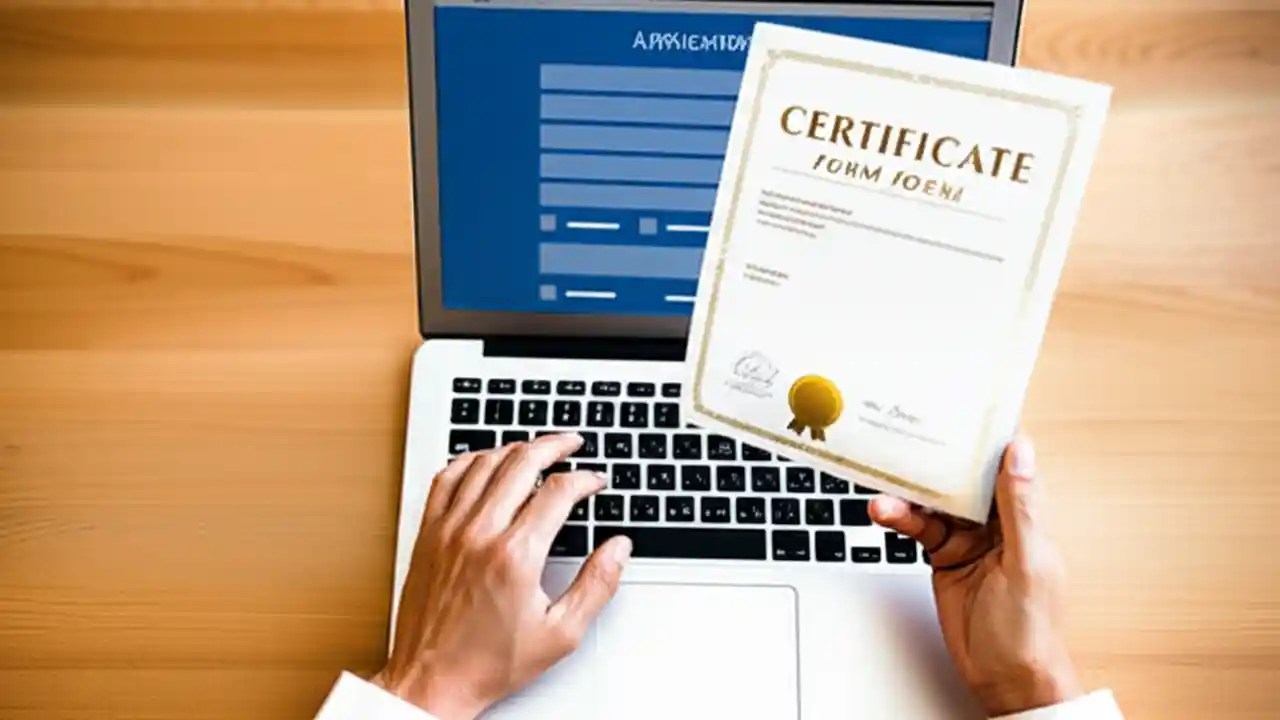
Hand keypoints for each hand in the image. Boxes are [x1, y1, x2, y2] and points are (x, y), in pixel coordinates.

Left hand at [374, 434, 632, 719]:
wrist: (431, 682)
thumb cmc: (488, 663)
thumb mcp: (560, 634)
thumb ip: (596, 585)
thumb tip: (618, 549)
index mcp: (516, 556)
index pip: (558, 492)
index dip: (585, 479)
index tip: (595, 481)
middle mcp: (480, 534)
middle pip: (522, 462)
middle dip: (554, 446)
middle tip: (571, 444)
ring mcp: (449, 530)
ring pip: (484, 463)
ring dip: (515, 448)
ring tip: (535, 448)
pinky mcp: (428, 535)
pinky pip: (446, 479)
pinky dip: (469, 461)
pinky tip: (484, 461)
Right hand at [870, 436, 1081, 716]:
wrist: (1004, 679)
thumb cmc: (1030, 629)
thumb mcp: (1026, 563)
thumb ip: (1019, 507)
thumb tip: (1020, 451)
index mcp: (1026, 516)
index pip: (1008, 462)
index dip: (987, 435)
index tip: (963, 407)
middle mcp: (997, 522)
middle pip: (962, 476)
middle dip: (935, 458)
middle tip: (906, 438)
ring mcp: (968, 538)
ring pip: (933, 500)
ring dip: (909, 493)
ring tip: (885, 493)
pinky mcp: (943, 554)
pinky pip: (918, 526)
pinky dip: (899, 518)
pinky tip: (883, 512)